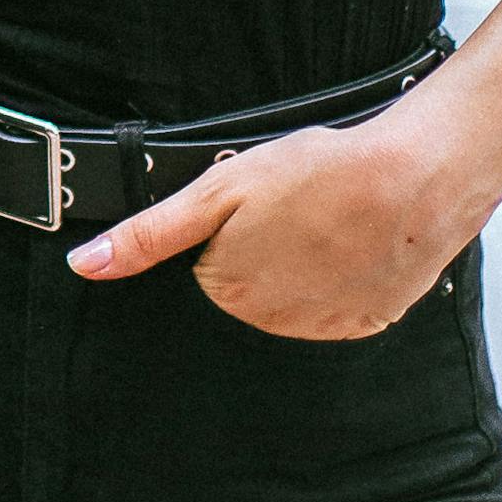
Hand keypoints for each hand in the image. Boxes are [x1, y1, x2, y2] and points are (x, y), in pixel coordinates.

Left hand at [66, 98, 483, 345]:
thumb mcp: (220, 188)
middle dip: (263, 250)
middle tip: (296, 212)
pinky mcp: (366, 324)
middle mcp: (267, 324)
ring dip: (304, 267)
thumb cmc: (322, 174)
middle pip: (246, 288)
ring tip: (328, 224)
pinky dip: (343, 281)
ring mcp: (320, 328)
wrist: (415, 181)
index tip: (257, 210)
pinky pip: (338, 307)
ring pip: (292, 298)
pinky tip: (355, 247)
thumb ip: (150, 233)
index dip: (229, 232)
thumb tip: (85, 265)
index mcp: (226, 289)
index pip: (205, 269)